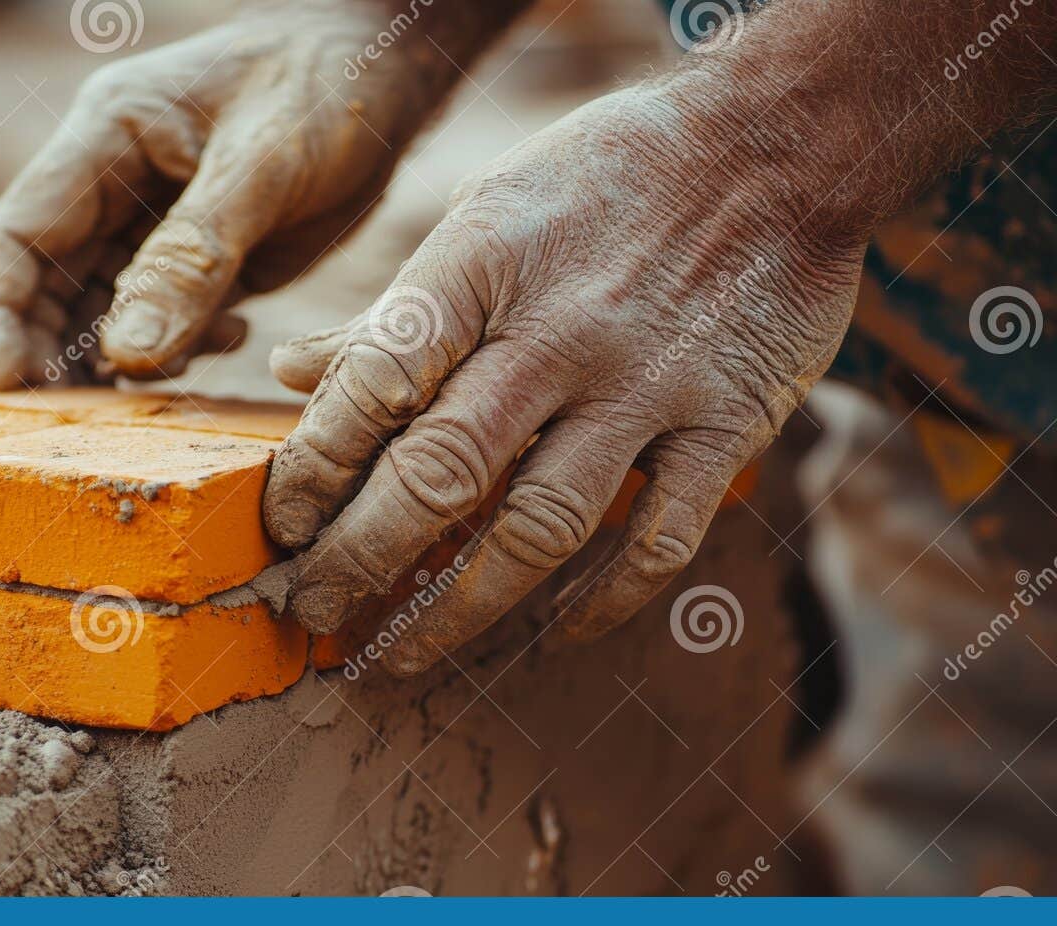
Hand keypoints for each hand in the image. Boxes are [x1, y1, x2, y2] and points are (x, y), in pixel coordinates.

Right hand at [0, 5, 452, 388]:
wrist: (389, 64)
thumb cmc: (325, 82)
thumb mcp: (262, 166)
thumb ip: (193, 257)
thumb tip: (126, 354)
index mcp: (106, 137)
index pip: (20, 234)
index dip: (3, 313)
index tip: (6, 384)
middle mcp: (116, 185)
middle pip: (49, 285)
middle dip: (56, 353)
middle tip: (79, 417)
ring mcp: (158, 223)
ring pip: (107, 311)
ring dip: (128, 356)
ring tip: (177, 371)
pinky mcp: (205, 255)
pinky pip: (169, 317)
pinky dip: (187, 343)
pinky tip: (238, 331)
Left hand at [263, 76, 869, 675]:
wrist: (777, 141)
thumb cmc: (602, 179)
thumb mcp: (482, 213)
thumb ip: (396, 311)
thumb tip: (293, 372)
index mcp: (479, 267)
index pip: (372, 384)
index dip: (313, 468)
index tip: (279, 525)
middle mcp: (555, 333)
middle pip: (440, 473)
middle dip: (359, 558)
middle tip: (309, 609)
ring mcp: (644, 386)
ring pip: (537, 528)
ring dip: (457, 609)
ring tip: (396, 653)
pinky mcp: (724, 424)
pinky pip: (655, 540)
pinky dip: (601, 603)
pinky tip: (553, 632)